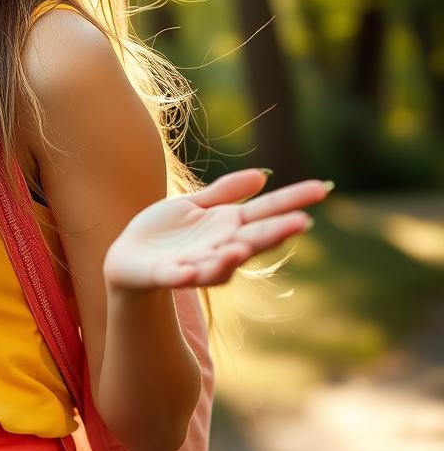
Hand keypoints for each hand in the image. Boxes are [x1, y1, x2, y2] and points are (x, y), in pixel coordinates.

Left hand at [102, 170, 331, 291]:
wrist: (128, 257)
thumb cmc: (165, 231)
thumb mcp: (195, 204)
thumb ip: (225, 192)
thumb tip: (262, 175)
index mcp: (227, 226)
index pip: (266, 212)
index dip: (293, 200)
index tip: (322, 188)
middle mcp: (220, 247)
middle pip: (252, 239)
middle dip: (275, 233)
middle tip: (302, 222)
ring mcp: (196, 263)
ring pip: (221, 263)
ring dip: (233, 257)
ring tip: (243, 246)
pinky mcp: (169, 274)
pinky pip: (181, 275)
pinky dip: (188, 273)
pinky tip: (192, 268)